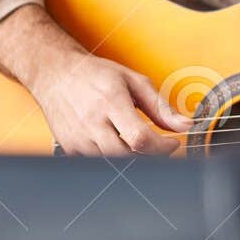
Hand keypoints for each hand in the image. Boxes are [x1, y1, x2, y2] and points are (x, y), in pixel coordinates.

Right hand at [29, 49, 191, 157]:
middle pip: (127, 157)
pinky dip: (113, 158)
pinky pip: (98, 164)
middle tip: (158, 145)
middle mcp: (91, 122)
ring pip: (113, 164)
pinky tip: (115, 142)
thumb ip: (160, 106)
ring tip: (135, 140)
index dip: (162, 148)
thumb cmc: (95, 75)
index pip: (139, 139)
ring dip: (131, 157)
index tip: (172, 143)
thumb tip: (184, 125)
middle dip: (150, 155)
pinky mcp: (69, 149)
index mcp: (110, 102)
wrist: (55, 75)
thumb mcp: (133, 81)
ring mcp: (78, 138)